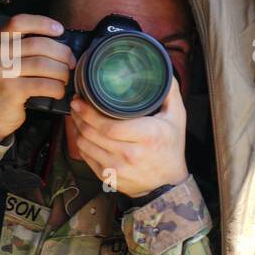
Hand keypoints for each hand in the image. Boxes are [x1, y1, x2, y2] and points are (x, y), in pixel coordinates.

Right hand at [0, 14, 74, 143]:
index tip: (59, 30)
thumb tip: (61, 44)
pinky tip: (58, 91)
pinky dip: (57, 88)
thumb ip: (25, 50)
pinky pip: (44, 84)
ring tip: (64, 79)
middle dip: (62, 53)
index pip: (19, 23)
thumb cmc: (4, 86)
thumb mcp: (7, 62)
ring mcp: (3, 72)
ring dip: (62, 72)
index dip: (41, 23)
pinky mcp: (11, 91)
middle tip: (71, 63)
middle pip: (38, 44)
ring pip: (44, 65)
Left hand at [70, 81, 188, 197]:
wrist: (168, 184)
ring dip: (77, 129)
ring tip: (78, 117)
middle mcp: (130, 155)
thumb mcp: (177, 118)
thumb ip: (170, 93)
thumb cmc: (171, 148)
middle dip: (79, 116)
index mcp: (147, 137)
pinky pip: (86, 157)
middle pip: (93, 133)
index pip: (109, 125)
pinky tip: (83, 134)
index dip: (89, 113)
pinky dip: (81, 144)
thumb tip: (161, 70)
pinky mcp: (109, 177)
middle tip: (76, 104)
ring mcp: (117, 168)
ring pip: (85, 145)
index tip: (81, 100)